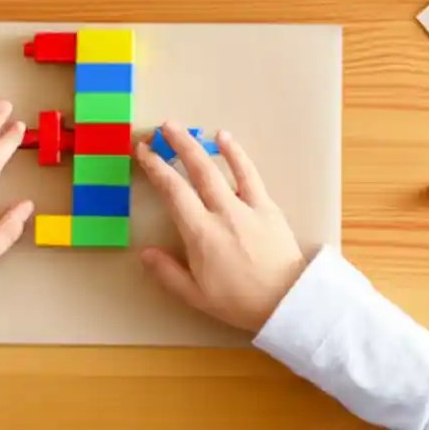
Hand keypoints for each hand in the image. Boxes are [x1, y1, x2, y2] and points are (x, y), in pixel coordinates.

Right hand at [135, 123, 306, 332]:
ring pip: (219, 168)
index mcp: (201, 234)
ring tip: (183, 128)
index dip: (155, 168)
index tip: (143, 152)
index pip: (173, 192)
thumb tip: (145, 252)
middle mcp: (222, 213)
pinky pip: (249, 174)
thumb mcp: (196, 296)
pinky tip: (224, 137)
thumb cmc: (239, 302)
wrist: (286, 301)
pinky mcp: (267, 206)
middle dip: (176, 146)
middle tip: (161, 127)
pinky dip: (236, 154)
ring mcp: (247, 206)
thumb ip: (168, 273)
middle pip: (195, 171)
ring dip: (199, 145)